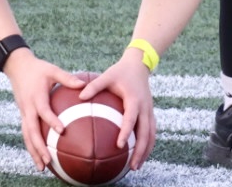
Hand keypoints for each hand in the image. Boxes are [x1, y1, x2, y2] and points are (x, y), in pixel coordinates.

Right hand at [4, 51, 90, 171]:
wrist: (17, 66)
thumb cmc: (38, 68)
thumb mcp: (52, 70)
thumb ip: (67, 78)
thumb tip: (84, 85)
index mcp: (36, 96)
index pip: (43, 111)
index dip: (51, 120)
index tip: (61, 130)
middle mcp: (28, 107)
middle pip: (31, 130)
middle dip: (38, 146)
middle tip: (48, 159)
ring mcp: (23, 112)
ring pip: (26, 136)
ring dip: (33, 151)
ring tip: (41, 167)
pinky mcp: (23, 115)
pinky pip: (26, 133)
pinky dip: (32, 146)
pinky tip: (39, 157)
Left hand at [78, 51, 157, 168]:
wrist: (139, 65)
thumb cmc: (120, 72)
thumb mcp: (106, 75)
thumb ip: (93, 86)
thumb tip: (79, 96)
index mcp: (134, 100)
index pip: (131, 119)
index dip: (126, 132)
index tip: (119, 145)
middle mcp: (145, 108)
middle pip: (146, 134)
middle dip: (140, 151)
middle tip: (132, 166)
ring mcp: (150, 112)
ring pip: (151, 136)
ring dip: (145, 152)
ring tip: (136, 166)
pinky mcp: (150, 114)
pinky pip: (150, 133)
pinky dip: (146, 145)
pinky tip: (138, 155)